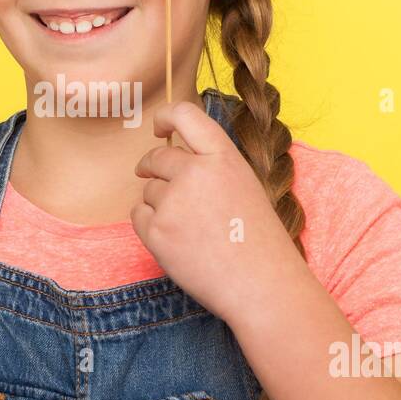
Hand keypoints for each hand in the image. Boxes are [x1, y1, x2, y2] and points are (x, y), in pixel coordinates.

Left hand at [131, 99, 307, 324]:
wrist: (261, 284)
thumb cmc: (258, 239)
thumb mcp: (244, 185)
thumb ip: (211, 166)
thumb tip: (173, 156)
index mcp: (223, 157)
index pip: (185, 115)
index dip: (166, 117)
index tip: (159, 128)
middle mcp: (195, 173)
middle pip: (156, 157)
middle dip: (152, 167)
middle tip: (158, 181)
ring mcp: (173, 202)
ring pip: (148, 190)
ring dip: (158, 203)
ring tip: (189, 228)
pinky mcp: (157, 231)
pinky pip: (139, 215)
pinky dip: (149, 224)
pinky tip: (175, 240)